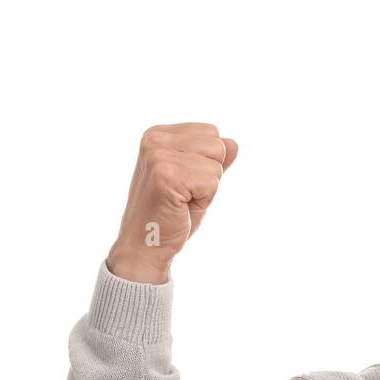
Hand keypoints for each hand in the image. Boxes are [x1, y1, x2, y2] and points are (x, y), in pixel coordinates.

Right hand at [106, 123, 238, 283]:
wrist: (146, 246)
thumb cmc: (169, 216)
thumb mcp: (195, 182)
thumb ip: (211, 160)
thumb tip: (233, 142)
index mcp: (158, 135)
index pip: (211, 132)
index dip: (207, 163)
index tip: (183, 183)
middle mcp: (154, 140)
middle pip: (217, 145)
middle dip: (210, 175)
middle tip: (184, 195)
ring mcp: (157, 156)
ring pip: (216, 165)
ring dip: (206, 190)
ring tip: (182, 201)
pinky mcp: (165, 175)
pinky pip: (212, 182)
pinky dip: (204, 201)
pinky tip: (181, 208)